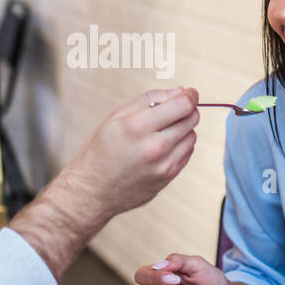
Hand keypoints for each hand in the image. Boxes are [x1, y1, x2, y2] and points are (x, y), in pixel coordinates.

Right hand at [9, 88, 197, 279]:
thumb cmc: (100, 151)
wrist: (92, 192)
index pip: (182, 105)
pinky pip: (187, 153)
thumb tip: (181, 92)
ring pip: (192, 136)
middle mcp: (154, 147)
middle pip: (191, 118)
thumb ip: (149, 100)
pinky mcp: (168, 178)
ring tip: (161, 131)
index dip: (189, 95)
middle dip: (186, 110)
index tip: (189, 93)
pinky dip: (180, 145)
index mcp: (137, 127)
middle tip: (172, 110)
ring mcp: (164, 166)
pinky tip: (161, 147)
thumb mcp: (116, 117)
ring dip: (183, 128)